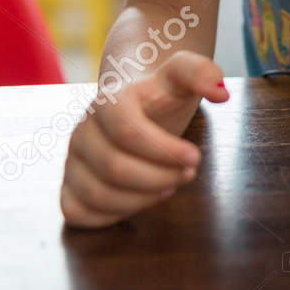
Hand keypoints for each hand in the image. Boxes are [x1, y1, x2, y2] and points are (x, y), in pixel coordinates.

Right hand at [60, 50, 229, 228]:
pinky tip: (140, 201)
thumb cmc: (159, 95)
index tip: (195, 158)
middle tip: (187, 174)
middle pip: (114, 168)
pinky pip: (76, 212)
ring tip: (168, 187)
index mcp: (106, 102)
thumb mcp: (181, 77)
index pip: (127, 131)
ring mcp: (72, 161)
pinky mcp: (68, 186)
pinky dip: (110, 216)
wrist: (131, 102)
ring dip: (141, 199)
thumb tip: (221, 91)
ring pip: (97, 195)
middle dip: (158, 178)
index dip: (164, 150)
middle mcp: (82, 131)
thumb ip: (201, 73)